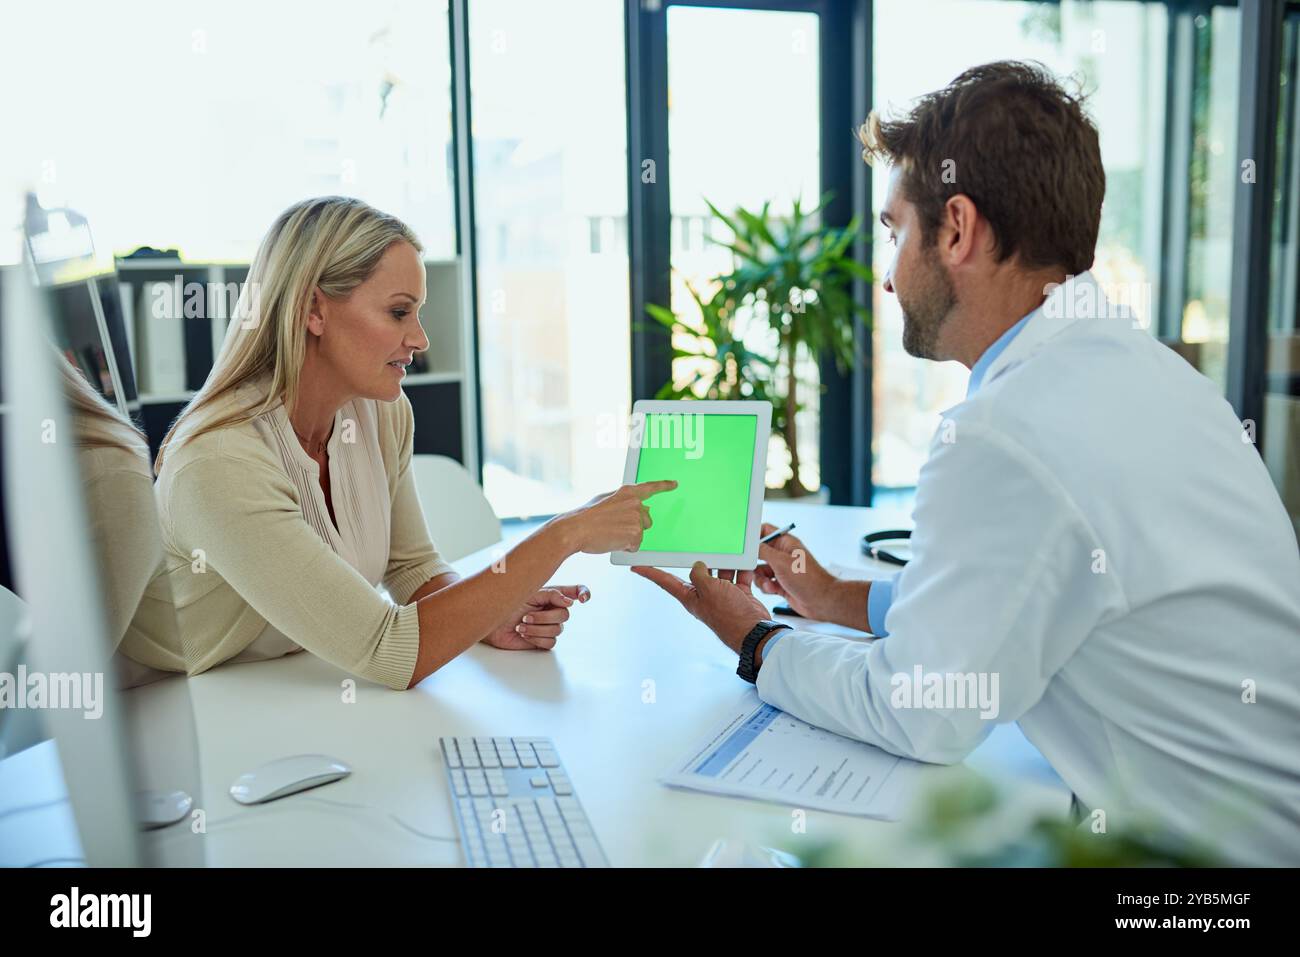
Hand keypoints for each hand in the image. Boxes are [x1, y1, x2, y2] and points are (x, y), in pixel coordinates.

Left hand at [481, 584, 590, 650]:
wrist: (492, 623)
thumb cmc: (508, 605)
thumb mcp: (530, 594)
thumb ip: (552, 595)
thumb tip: (570, 602)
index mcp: (552, 596)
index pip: (575, 592)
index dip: (583, 593)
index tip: (583, 598)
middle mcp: (552, 610)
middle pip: (565, 615)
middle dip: (544, 617)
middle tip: (526, 616)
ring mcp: (548, 626)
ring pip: (557, 630)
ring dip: (536, 628)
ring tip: (521, 625)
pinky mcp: (543, 641)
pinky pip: (550, 642)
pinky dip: (535, 638)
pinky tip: (524, 634)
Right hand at [554, 480, 677, 554]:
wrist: (575, 528)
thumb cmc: (585, 516)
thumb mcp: (605, 500)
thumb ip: (623, 501)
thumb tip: (638, 508)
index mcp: (627, 492)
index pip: (650, 487)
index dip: (664, 485)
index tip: (675, 484)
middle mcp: (635, 503)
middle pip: (646, 519)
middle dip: (635, 526)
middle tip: (614, 528)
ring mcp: (636, 518)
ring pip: (640, 533)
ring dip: (628, 537)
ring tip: (610, 534)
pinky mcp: (635, 534)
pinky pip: (635, 545)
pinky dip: (625, 547)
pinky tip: (611, 541)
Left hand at [631, 562, 768, 653]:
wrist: (754, 631)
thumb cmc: (729, 615)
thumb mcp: (708, 589)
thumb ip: (700, 574)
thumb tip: (698, 565)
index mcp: (691, 596)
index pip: (665, 581)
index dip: (650, 573)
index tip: (636, 566)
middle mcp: (704, 595)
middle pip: (698, 572)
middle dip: (703, 560)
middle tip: (701, 546)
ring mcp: (722, 595)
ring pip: (720, 572)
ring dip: (728, 564)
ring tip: (732, 555)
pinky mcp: (738, 594)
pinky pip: (738, 577)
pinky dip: (742, 570)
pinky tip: (746, 563)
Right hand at [749, 522, 839, 619]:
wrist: (821, 601)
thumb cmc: (807, 579)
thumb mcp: (781, 562)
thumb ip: (763, 551)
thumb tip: (751, 545)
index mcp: (786, 543)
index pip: (766, 531)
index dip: (754, 535)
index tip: (744, 544)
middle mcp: (783, 555)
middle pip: (760, 552)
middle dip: (754, 561)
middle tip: (750, 567)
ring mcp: (782, 570)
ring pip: (760, 570)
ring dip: (760, 577)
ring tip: (769, 583)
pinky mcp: (781, 584)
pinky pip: (766, 582)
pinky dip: (767, 586)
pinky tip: (774, 590)